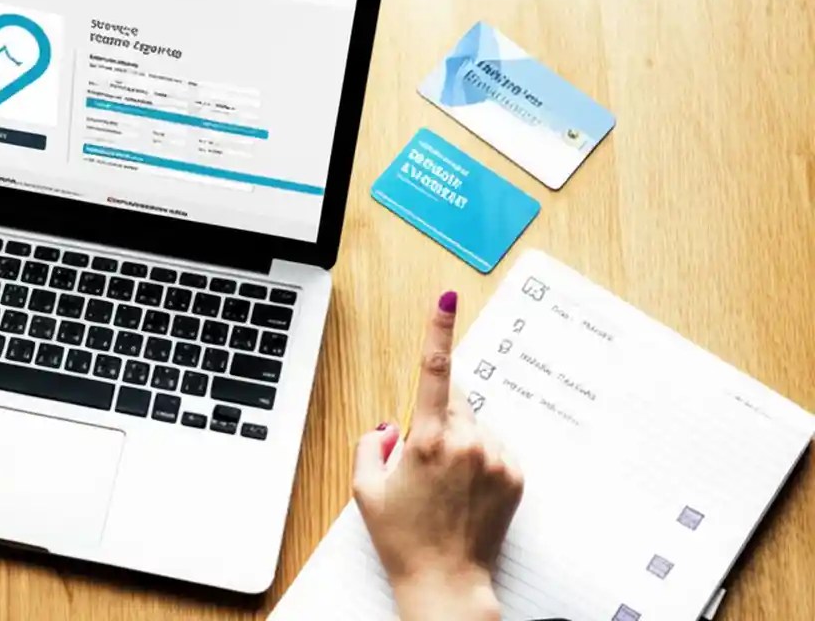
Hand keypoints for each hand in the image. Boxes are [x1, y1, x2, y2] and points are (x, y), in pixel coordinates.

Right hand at [352, 291, 523, 620]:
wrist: (445, 581)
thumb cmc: (402, 538)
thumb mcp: (365, 489)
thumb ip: (370, 444)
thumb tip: (390, 426)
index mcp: (428, 440)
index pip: (432, 370)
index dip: (437, 329)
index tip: (446, 298)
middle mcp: (467, 443)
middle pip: (451, 403)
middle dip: (434, 420)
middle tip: (421, 463)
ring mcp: (495, 459)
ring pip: (473, 427)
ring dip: (458, 442)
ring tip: (445, 487)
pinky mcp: (515, 475)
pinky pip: (493, 449)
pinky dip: (479, 461)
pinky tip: (465, 492)